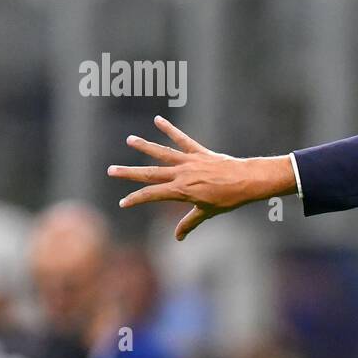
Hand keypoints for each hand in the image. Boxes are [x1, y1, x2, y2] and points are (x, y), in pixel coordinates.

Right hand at [107, 116, 294, 239]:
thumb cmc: (228, 199)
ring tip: (129, 139)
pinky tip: (158, 120)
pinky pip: (182, 139)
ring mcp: (190, 161)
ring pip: (162, 153)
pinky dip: (170, 129)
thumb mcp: (207, 213)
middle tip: (111, 170)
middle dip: (129, 173)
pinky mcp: (199, 152)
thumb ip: (189, 223)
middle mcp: (181, 174)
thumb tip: (178, 237)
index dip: (136, 199)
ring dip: (145, 146)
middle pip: (150, 173)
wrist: (247, 181)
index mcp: (181, 191)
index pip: (152, 195)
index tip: (122, 203)